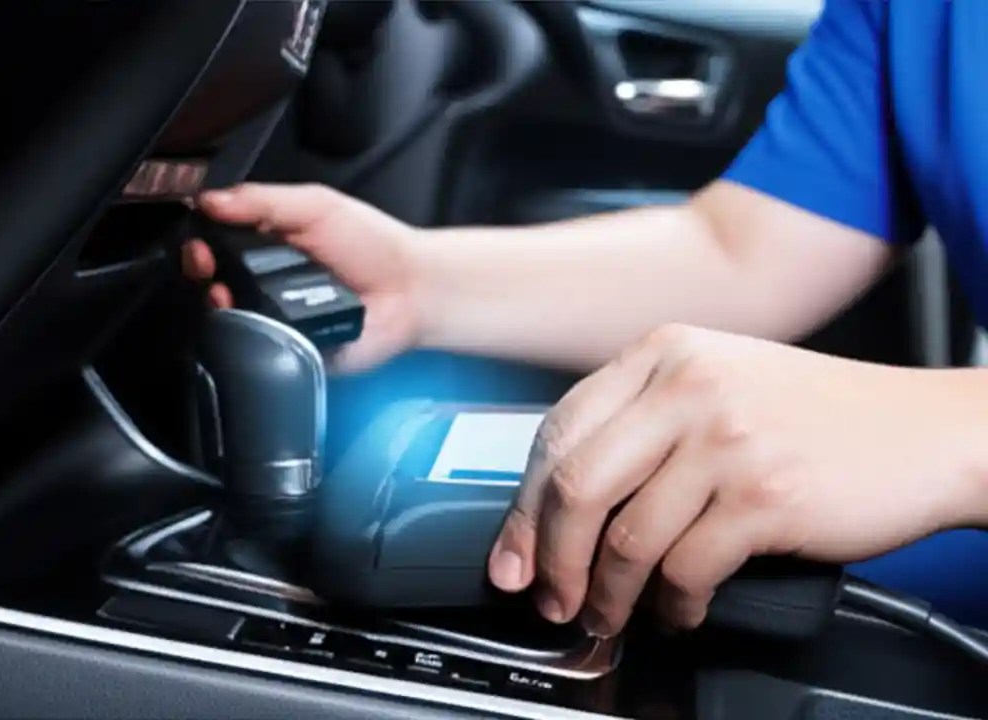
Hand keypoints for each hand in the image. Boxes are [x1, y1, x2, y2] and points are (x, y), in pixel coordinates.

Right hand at [183, 183, 422, 371]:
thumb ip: (262, 200)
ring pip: (228, 315)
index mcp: (268, 242)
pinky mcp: (285, 348)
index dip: (200, 238)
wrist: (412, 291)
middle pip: (214, 278)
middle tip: (204, 264)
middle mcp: (264, 281)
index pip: (218, 239)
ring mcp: (273, 316)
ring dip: (218, 304)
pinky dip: (246, 335)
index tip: (197, 238)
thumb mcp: (315, 206)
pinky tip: (248, 321)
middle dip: (200, 270)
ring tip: (223, 293)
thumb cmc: (372, 245)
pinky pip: (254, 346)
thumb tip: (208, 199)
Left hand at [487, 324, 987, 636]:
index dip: (526, 506)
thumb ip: (642, 424)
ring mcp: (726, 439)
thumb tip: (562, 503)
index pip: (558, 432)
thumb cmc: (818, 415)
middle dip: (550, 558)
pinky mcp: (764, 495)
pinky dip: (672, 605)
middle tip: (551, 599)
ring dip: (608, 595)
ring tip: (611, 615)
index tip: (515, 553)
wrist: (926, 431)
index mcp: (661, 354)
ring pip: (625, 538)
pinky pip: (685, 569)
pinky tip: (678, 611)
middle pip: (575, 486)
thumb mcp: (718, 384)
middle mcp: (686, 386)